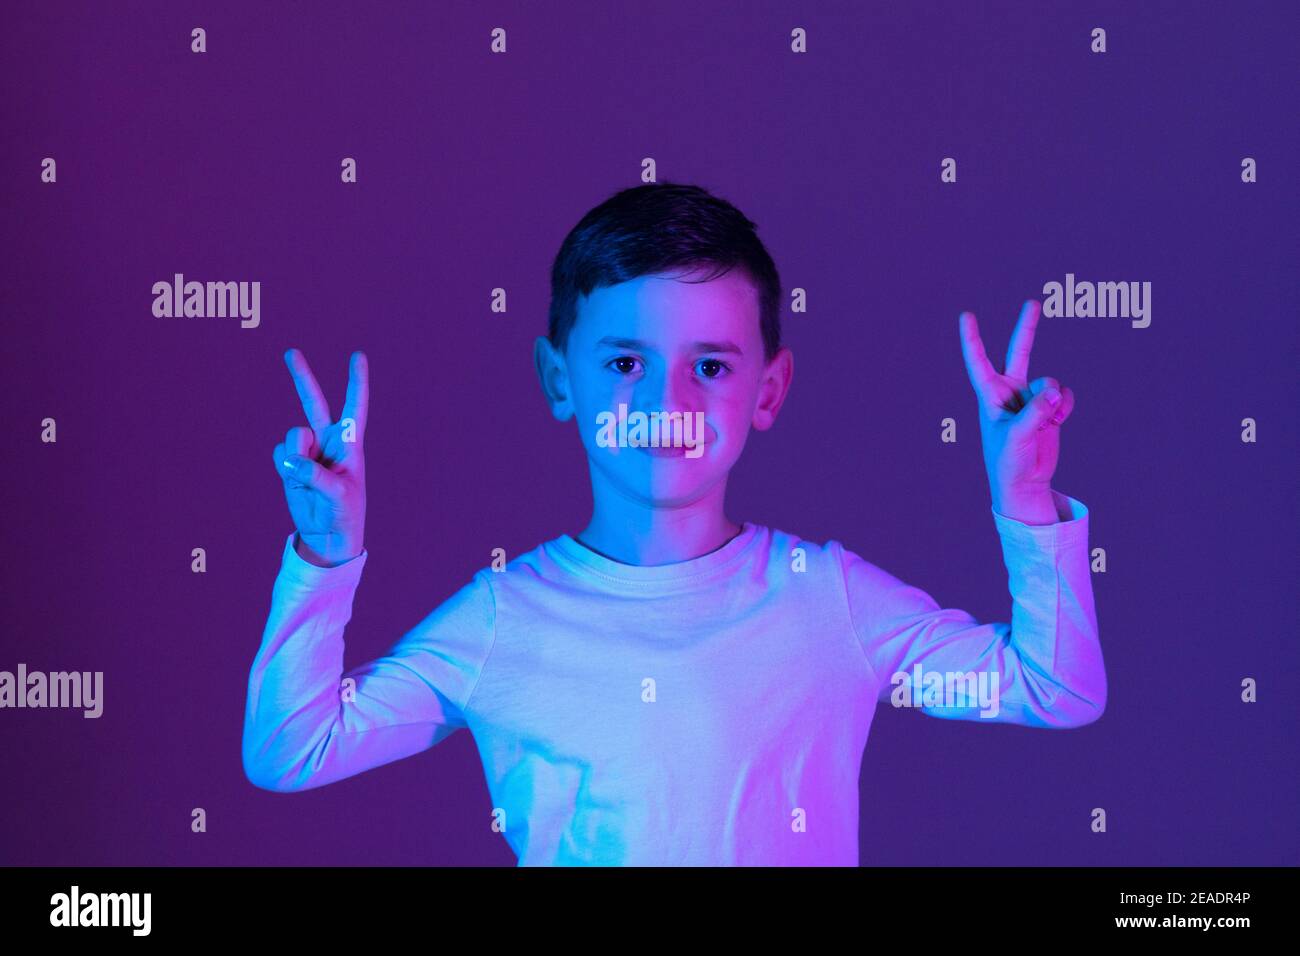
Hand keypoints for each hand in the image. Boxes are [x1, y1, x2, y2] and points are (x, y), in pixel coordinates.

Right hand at [272, 349, 368, 565]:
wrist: (327, 534)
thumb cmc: (345, 512)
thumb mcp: (338, 494)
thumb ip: (314, 474)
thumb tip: (289, 460)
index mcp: (349, 443)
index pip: (354, 406)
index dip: (356, 381)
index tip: (357, 356)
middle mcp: (328, 440)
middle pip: (313, 402)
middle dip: (302, 377)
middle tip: (291, 352)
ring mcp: (307, 450)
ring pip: (293, 436)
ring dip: (296, 455)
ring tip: (308, 478)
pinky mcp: (290, 463)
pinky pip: (280, 454)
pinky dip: (285, 468)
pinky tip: (295, 482)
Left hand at [958, 300, 1075, 522]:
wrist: (1026, 482)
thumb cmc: (1008, 462)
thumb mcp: (1017, 436)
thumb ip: (1036, 412)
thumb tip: (1057, 391)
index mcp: (990, 396)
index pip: (979, 362)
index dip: (972, 339)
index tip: (966, 316)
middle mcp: (1010, 392)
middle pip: (1019, 352)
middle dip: (1027, 328)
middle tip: (1033, 302)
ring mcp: (1031, 398)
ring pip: (1050, 381)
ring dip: (1053, 399)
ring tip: (1049, 421)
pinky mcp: (1050, 408)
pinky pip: (1065, 395)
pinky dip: (1066, 406)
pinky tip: (1059, 421)